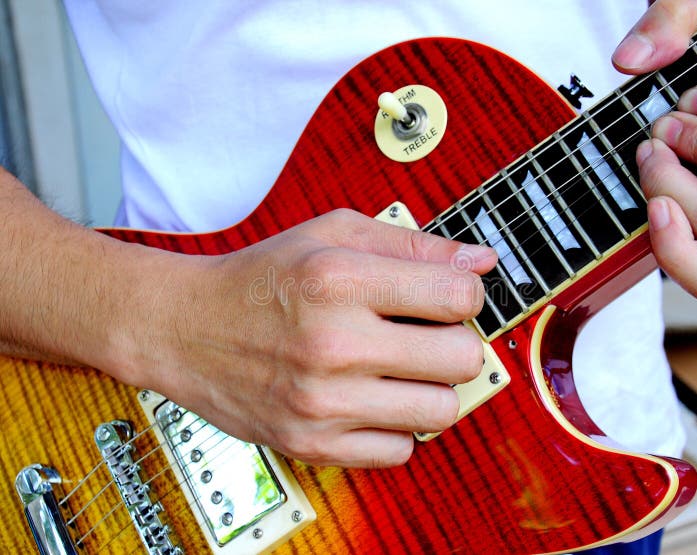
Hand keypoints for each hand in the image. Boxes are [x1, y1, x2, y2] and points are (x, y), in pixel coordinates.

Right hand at [127, 209, 496, 467]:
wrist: (185, 329)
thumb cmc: (262, 277)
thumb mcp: (332, 234)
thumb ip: (412, 244)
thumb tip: (482, 262)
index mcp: (340, 279)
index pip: (459, 296)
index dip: (466, 293)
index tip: (448, 296)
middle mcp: (332, 344)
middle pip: (463, 359)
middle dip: (455, 342)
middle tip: (426, 335)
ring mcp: (322, 402)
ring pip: (442, 411)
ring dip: (431, 388)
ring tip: (399, 369)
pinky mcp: (313, 445)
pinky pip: (401, 450)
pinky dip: (396, 425)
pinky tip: (371, 399)